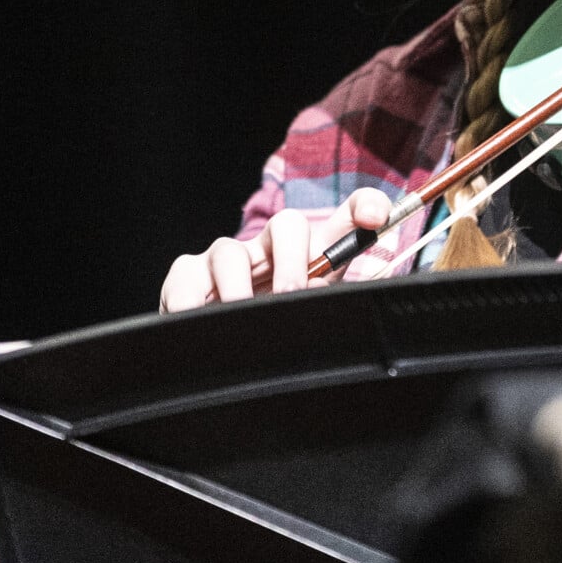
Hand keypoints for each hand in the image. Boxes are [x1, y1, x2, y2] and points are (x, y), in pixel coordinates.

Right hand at [159, 188, 395, 311]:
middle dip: (291, 259)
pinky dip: (189, 300)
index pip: (345, 221)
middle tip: (291, 293)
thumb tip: (341, 300)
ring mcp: (225, 257)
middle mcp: (269, 248)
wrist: (222, 353)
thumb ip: (333, 308)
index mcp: (311, 257)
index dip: (363, 209)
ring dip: (237, 287)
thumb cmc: (274, 332)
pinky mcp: (187, 273)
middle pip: (287, 226)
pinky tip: (194, 318)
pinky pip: (186, 275)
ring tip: (239, 315)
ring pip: (231, 251)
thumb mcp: (310, 321)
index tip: (375, 217)